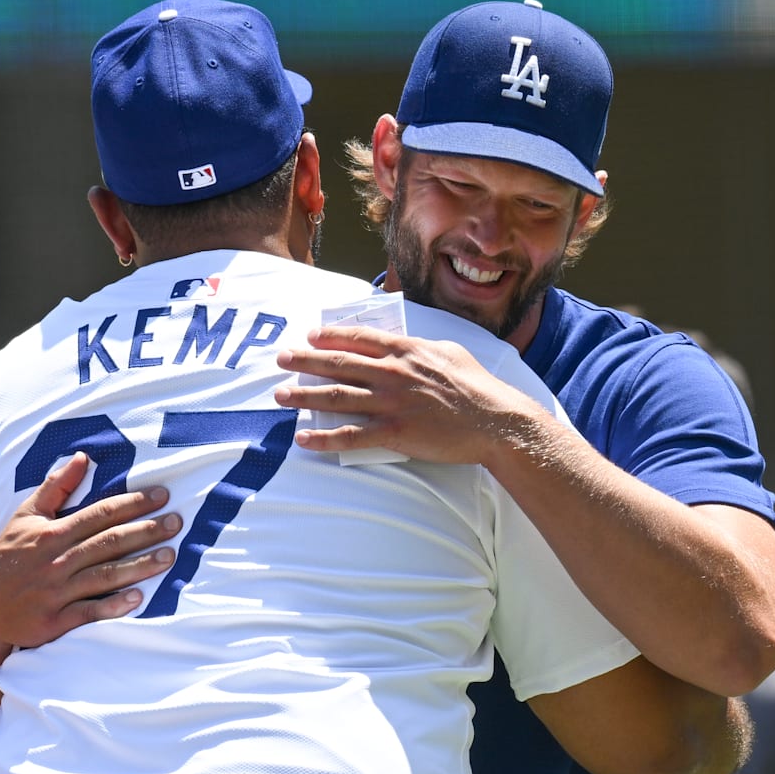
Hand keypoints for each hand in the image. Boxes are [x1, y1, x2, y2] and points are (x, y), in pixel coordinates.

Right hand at [0, 452, 179, 657]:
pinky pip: (88, 613)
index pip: (100, 513)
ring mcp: (56, 593)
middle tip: (177, 523)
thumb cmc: (9, 557)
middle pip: (108, 542)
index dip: (133, 503)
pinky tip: (138, 599)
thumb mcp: (26, 516)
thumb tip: (82, 457)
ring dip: (139, 566)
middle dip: (145, 531)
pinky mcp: (54, 622)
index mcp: (52, 533)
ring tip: (170, 557)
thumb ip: (55, 487)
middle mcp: (56, 561)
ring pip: (104, 576)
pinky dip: (112, 606)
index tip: (162, 495)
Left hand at [274, 325, 537, 463]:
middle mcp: (393, 373)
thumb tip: (405, 343)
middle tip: (281, 358)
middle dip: (305, 360)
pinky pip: (351, 436)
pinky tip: (303, 438)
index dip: (330, 336)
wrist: (495, 421)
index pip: (359, 338)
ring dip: (304, 395)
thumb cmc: (477, 386)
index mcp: (406, 351)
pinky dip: (324, 438)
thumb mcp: (450, 351)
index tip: (309, 336)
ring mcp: (392, 403)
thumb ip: (421, 346)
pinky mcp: (395, 433)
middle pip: (339, 364)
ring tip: (279, 394)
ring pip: (337, 398)